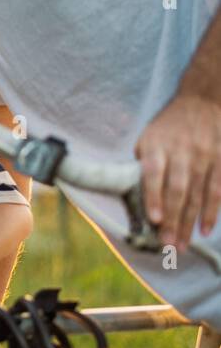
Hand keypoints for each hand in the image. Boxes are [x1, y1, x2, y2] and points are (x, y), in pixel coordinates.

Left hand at [136, 93, 220, 248]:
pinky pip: (217, 191)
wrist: (204, 102)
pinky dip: (212, 213)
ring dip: (189, 223)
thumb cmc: (169, 125)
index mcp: (157, 146)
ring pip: (197, 196)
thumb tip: (134, 193)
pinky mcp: (220, 162)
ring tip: (182, 245)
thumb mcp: (148, 137)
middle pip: (177, 190)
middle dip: (172, 219)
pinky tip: (206, 230)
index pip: (154, 174)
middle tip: (167, 244)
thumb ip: (143, 163)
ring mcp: (204, 159)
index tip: (154, 219)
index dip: (154, 197)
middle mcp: (182, 153)